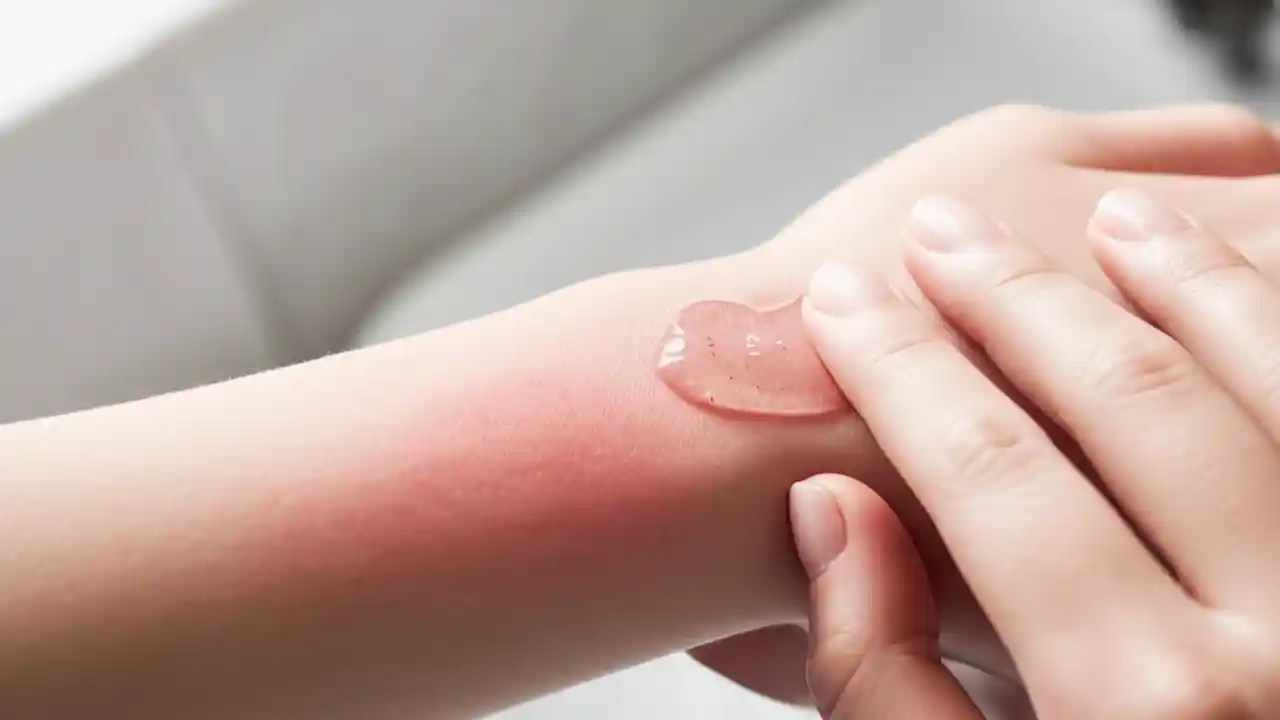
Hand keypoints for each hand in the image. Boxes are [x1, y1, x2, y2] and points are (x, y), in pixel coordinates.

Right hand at [797, 189, 1279, 716]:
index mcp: (1145, 703)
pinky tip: (1240, 298)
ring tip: (1115, 219)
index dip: (900, 371)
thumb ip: (884, 682)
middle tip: (942, 233)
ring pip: (1276, 373)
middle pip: (1136, 400)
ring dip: (1189, 280)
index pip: (995, 476)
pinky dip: (1279, 331)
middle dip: (1019, 296)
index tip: (843, 304)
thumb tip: (832, 514)